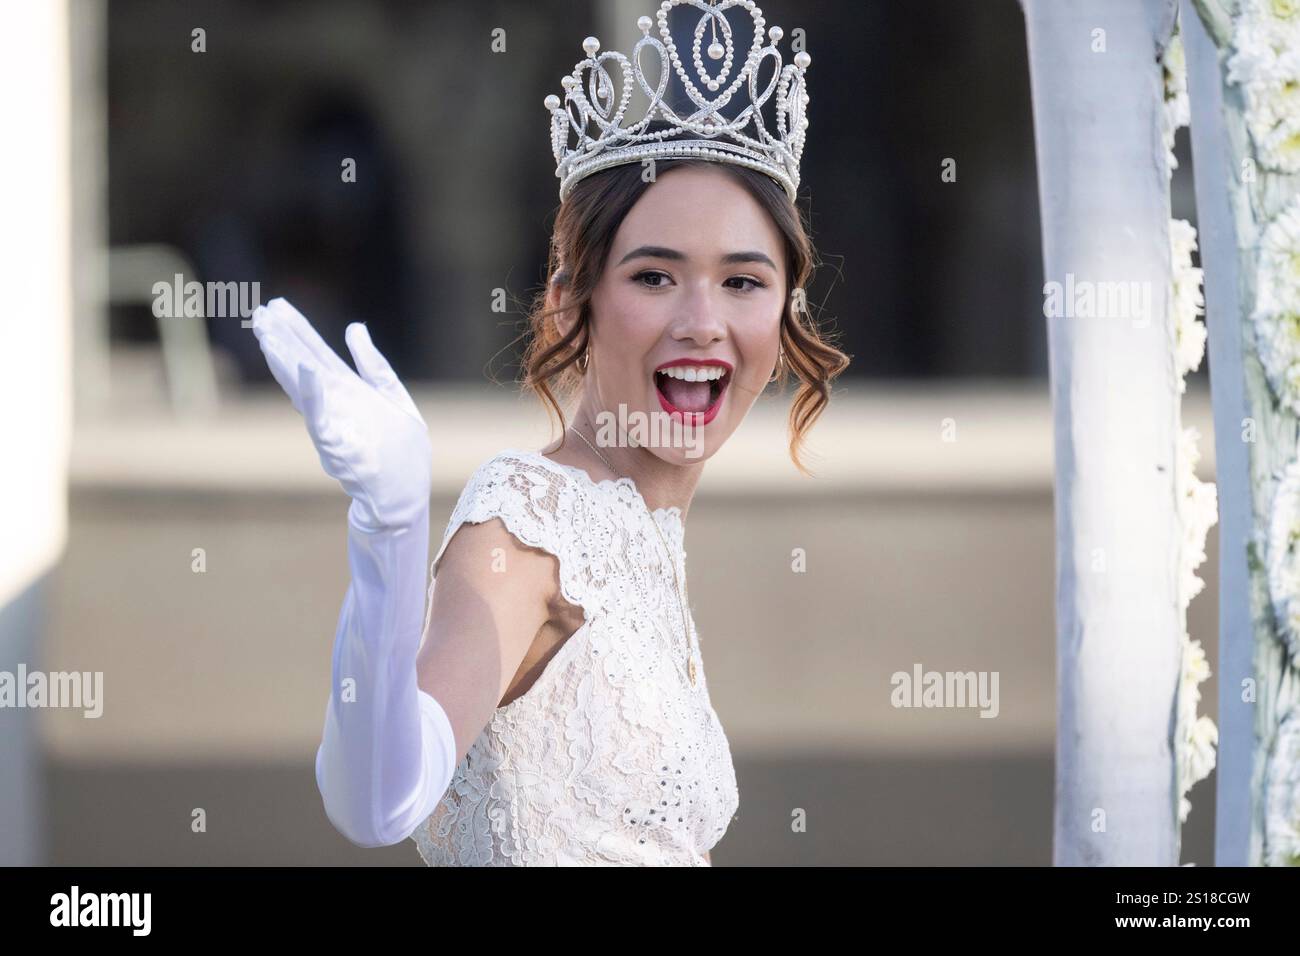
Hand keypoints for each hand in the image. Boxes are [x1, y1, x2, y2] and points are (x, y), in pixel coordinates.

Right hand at [251, 297, 431, 531]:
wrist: (402, 499)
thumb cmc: (400, 454)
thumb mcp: (393, 398)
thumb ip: (373, 365)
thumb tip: (354, 327)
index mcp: (349, 391)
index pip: (317, 354)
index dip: (298, 330)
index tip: (276, 305)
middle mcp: (336, 405)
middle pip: (304, 365)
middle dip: (282, 339)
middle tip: (259, 311)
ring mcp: (333, 425)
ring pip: (303, 388)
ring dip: (285, 361)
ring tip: (267, 334)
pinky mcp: (339, 446)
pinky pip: (323, 418)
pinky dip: (313, 395)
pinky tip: (305, 370)